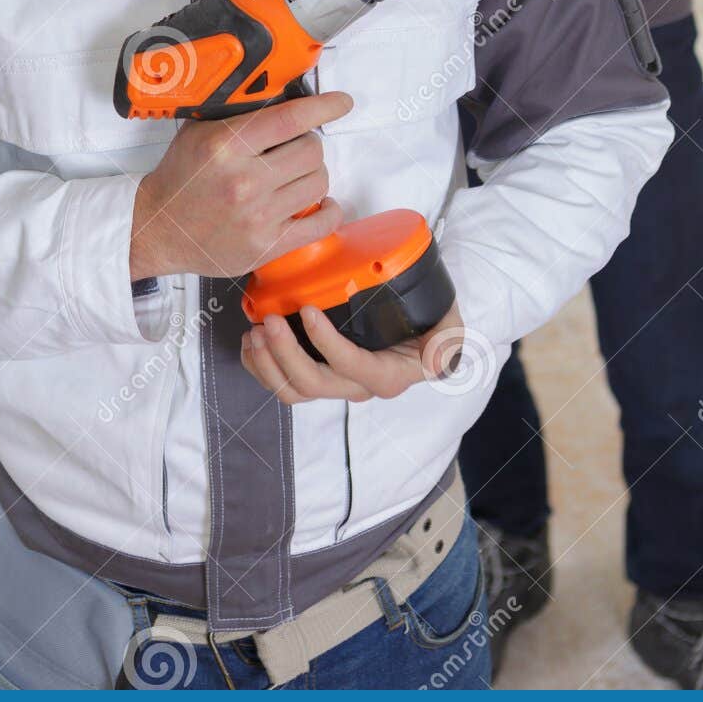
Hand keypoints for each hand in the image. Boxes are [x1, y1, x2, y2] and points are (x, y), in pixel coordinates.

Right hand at [129, 90, 351, 279]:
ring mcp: (258, 216)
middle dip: (309, 144)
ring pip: (319, 183)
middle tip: (295, 147)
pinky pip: (320, 224)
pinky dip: (327, 210)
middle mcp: (244, 181)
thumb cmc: (180, 180)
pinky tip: (317, 203)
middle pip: (312, 151)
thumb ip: (238, 112)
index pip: (291, 118)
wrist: (158, 229)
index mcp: (226, 146)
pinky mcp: (266, 246)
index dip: (325, 106)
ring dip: (314, 174)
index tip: (340, 102)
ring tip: (296, 175)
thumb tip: (281, 94)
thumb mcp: (199, 132)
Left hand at [240, 300, 465, 403]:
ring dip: (268, 364)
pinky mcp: (317, 374)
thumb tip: (435, 363)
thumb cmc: (432, 326)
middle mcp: (356, 386)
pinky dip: (261, 366)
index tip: (308, 311)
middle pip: (312, 383)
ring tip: (256, 331)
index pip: (351, 366)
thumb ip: (446, 342)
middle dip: (285, 354)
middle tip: (269, 321)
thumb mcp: (450, 328)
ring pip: (293, 390)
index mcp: (386, 376)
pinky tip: (252, 343)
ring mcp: (334, 383)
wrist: (420, 332)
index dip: (326, 343)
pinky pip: (283, 383)